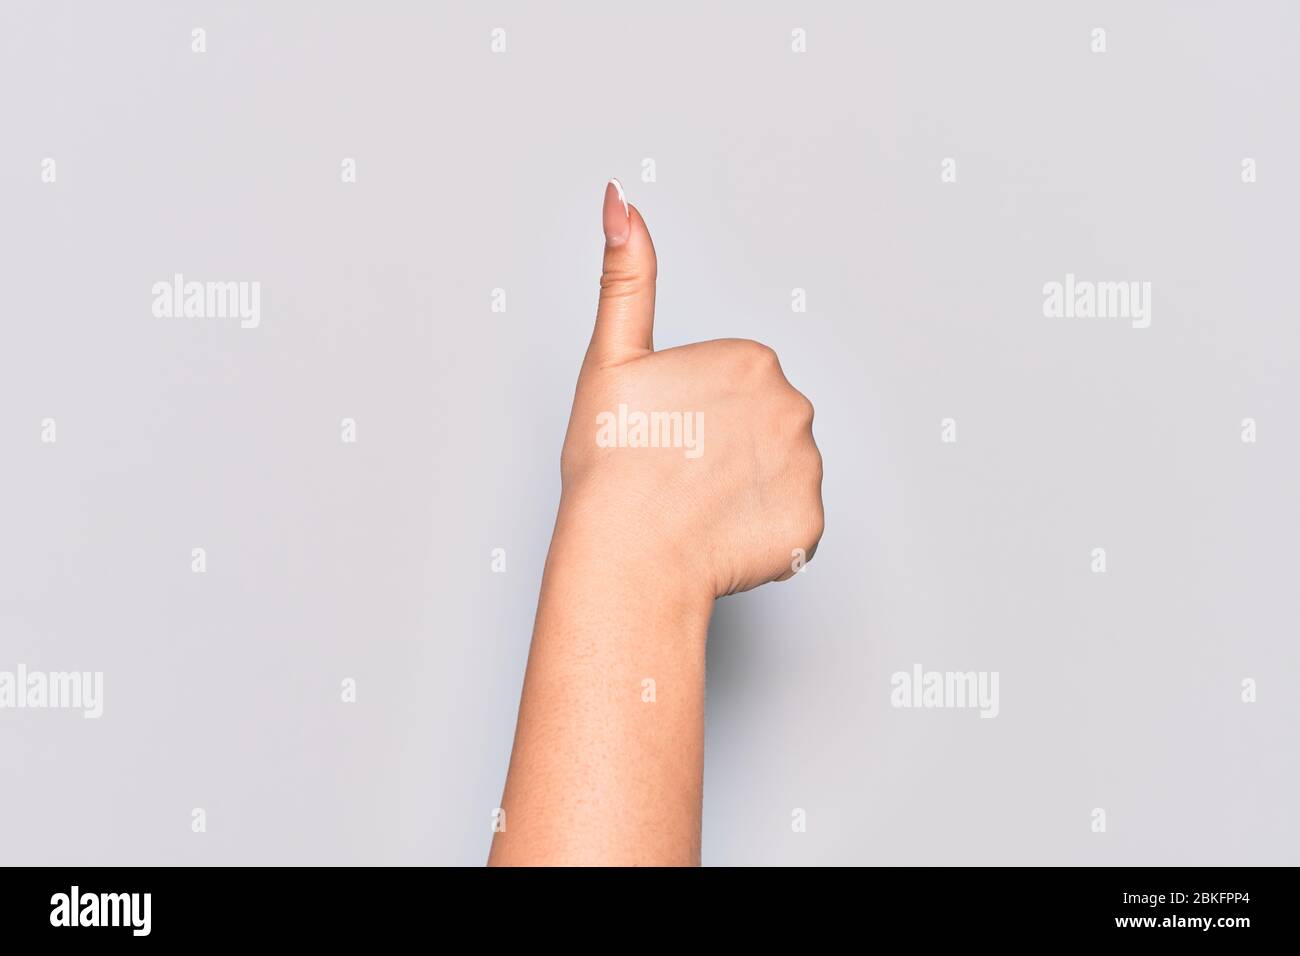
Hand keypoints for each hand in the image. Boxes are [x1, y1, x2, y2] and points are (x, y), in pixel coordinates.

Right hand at [558, 180, 824, 598]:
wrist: (625, 553)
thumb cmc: (612, 463)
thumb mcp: (611, 357)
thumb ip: (627, 276)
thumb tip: (621, 199)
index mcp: (752, 360)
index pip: (736, 385)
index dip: (695, 412)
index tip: (666, 433)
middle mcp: (793, 407)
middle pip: (764, 426)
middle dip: (728, 448)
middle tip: (678, 473)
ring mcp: (806, 471)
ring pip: (780, 475)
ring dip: (746, 491)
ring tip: (696, 508)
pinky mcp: (810, 527)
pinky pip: (790, 524)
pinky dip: (760, 534)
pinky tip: (720, 536)